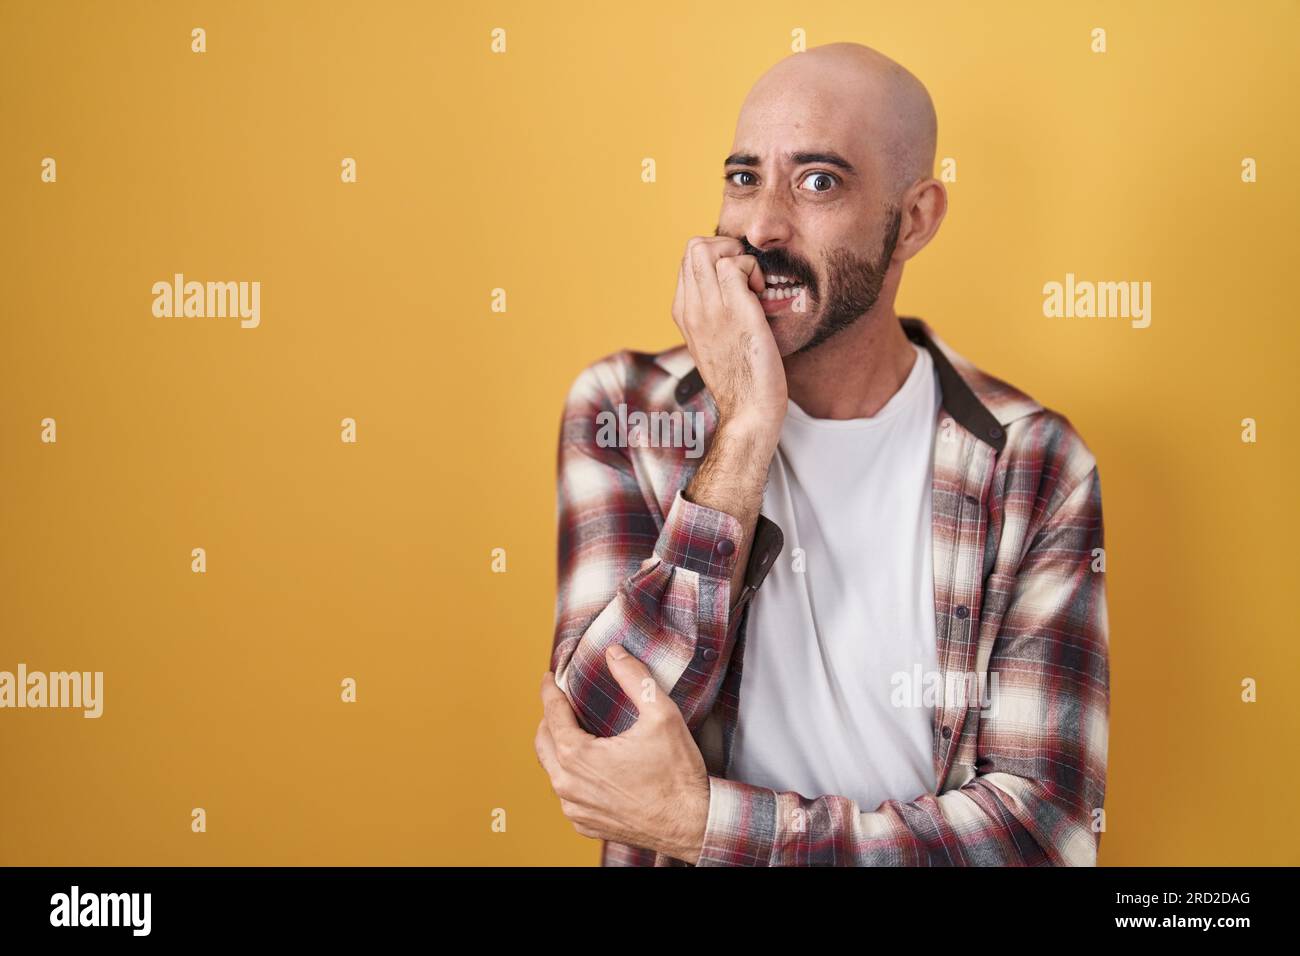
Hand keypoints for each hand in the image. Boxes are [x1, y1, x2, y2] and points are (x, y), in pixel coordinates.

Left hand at [536, 646, 710, 863]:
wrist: (692, 824)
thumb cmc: (677, 774)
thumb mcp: (661, 715)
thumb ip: (634, 678)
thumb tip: (615, 653)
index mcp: (578, 755)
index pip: (552, 713)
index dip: (549, 690)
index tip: (549, 677)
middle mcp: (568, 785)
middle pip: (543, 741)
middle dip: (550, 718)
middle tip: (562, 702)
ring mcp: (575, 808)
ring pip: (553, 770)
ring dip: (558, 748)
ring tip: (574, 731)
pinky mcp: (586, 824)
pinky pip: (568, 794)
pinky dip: (571, 776)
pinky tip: (589, 767)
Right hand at [671, 236, 786, 438]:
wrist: (748, 410)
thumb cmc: (741, 380)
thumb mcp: (716, 343)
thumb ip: (714, 315)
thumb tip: (731, 288)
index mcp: (683, 314)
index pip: (688, 261)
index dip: (716, 259)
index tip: (737, 283)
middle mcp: (690, 308)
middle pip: (693, 247)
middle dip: (725, 249)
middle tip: (746, 277)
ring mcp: (709, 309)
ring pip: (706, 247)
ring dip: (738, 256)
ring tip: (753, 285)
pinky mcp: (734, 310)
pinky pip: (734, 262)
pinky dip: (752, 268)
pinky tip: (761, 294)